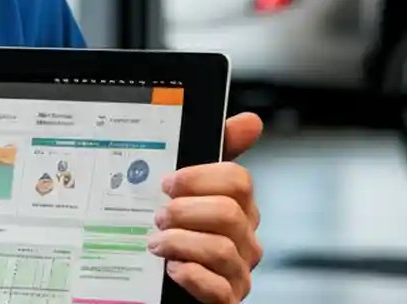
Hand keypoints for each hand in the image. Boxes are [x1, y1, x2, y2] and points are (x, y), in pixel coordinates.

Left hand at [147, 112, 263, 302]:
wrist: (156, 285)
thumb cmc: (178, 230)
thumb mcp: (189, 188)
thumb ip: (216, 152)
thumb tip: (251, 121)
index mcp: (239, 207)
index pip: (238, 181)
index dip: (199, 178)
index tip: (168, 183)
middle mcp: (244, 239)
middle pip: (229, 213)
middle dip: (185, 211)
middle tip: (159, 215)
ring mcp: (238, 272)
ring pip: (221, 249)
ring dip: (180, 242)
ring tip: (157, 242)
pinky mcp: (227, 300)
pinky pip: (217, 288)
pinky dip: (190, 275)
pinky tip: (171, 268)